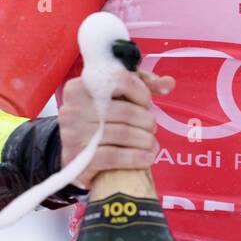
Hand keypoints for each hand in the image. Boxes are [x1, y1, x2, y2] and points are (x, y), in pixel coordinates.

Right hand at [58, 68, 174, 188]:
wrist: (75, 154)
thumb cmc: (99, 119)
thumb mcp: (116, 96)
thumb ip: (142, 85)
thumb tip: (168, 83)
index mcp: (80, 86)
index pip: (120, 81)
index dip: (142, 93)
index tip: (147, 104)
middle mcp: (72, 108)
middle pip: (125, 111)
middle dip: (147, 121)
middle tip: (152, 128)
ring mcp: (73, 134)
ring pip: (123, 134)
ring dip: (146, 140)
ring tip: (152, 144)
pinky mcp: (78, 158)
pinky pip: (113, 156)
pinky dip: (136, 157)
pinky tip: (147, 158)